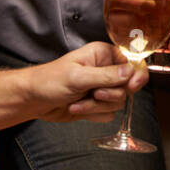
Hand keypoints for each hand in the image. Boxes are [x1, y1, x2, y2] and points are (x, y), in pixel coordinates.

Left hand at [30, 42, 148, 122]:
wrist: (33, 100)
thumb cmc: (48, 81)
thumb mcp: (78, 77)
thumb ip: (106, 75)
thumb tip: (130, 72)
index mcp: (103, 55)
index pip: (133, 63)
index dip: (136, 75)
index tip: (131, 86)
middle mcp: (106, 70)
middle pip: (127, 87)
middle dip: (109, 95)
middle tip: (94, 93)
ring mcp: (102, 88)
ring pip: (118, 103)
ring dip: (96, 107)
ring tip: (78, 101)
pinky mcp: (97, 104)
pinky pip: (108, 114)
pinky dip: (93, 114)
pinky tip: (77, 107)